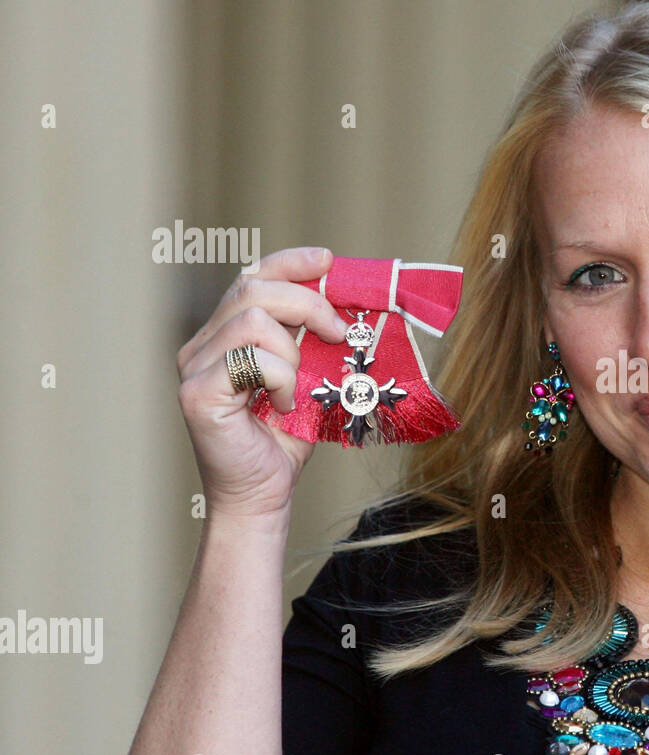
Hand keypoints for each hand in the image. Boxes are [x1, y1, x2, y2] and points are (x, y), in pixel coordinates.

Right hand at [176, 247, 348, 519]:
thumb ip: (313, 341)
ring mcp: (194, 367)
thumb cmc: (285, 439)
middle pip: (253, 289)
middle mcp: (202, 345)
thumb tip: (348, 307)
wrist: (264, 494)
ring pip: (253, 321)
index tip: (328, 261)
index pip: (252, 278)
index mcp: (225, 335)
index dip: (290, 263)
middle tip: (339, 335)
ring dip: (292, 352)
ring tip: (296, 388)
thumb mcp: (309, 377)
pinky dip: (281, 379)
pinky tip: (282, 406)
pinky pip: (252, 360)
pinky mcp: (197, 393)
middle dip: (308, 303)